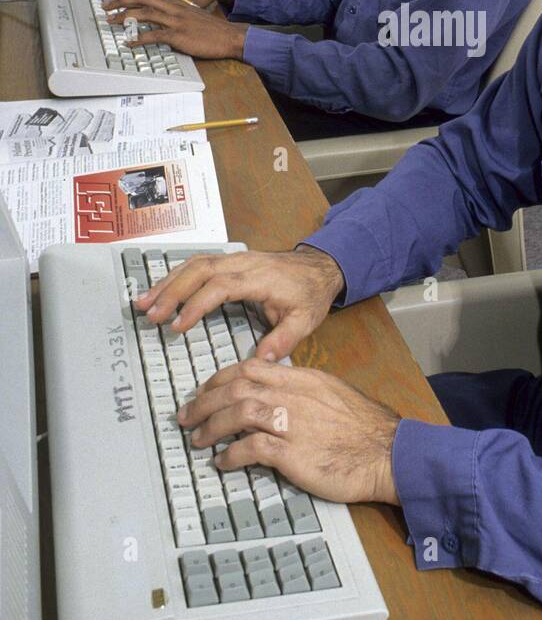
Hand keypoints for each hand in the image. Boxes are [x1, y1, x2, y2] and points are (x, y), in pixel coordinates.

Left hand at [102, 0, 246, 58]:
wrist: (230, 36)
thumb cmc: (214, 30)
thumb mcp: (194, 17)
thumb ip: (178, 16)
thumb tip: (164, 22)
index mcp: (177, 3)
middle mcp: (174, 8)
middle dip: (122, 1)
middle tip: (107, 6)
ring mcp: (175, 22)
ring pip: (144, 14)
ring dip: (125, 18)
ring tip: (111, 22)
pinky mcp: (178, 36)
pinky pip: (154, 35)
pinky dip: (139, 38)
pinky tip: (129, 42)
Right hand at [134, 245, 345, 358]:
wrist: (320, 268)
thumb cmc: (310, 294)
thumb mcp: (305, 320)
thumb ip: (284, 340)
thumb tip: (262, 360)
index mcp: (259, 278)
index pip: (219, 287)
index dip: (196, 305)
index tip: (177, 326)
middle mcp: (243, 264)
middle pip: (199, 270)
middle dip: (171, 291)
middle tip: (149, 314)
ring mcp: (235, 259)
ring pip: (194, 263)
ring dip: (167, 282)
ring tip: (143, 302)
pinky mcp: (230, 260)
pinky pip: (198, 262)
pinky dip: (176, 275)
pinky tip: (160, 289)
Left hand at [177, 359, 399, 505]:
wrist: (389, 452)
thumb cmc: (365, 429)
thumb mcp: (332, 396)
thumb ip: (302, 392)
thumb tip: (274, 396)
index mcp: (302, 379)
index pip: (250, 367)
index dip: (220, 378)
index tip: (204, 390)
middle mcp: (294, 395)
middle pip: (237, 387)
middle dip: (204, 401)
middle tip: (186, 416)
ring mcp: (293, 423)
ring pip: (239, 412)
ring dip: (211, 426)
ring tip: (198, 440)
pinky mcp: (293, 453)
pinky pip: (251, 448)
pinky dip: (231, 455)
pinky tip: (222, 462)